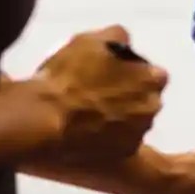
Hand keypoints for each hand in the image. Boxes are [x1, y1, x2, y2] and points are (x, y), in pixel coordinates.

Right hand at [32, 25, 167, 163]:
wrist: (42, 122)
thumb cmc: (68, 78)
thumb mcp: (91, 40)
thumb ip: (117, 36)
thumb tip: (124, 41)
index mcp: (152, 80)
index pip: (151, 73)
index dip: (132, 72)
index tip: (111, 73)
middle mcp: (152, 109)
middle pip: (144, 99)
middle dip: (128, 96)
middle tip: (97, 93)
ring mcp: (137, 137)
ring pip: (132, 123)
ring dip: (118, 118)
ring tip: (86, 114)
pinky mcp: (120, 157)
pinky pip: (119, 144)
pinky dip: (108, 139)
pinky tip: (87, 132)